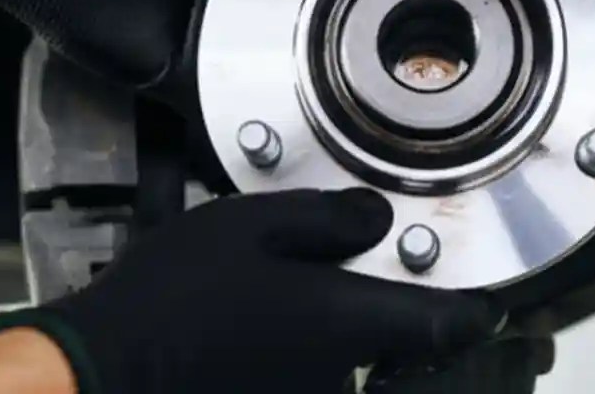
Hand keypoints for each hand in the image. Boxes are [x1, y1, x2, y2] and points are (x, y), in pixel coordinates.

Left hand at [0, 0, 372, 99]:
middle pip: (314, 29)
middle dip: (351, 54)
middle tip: (400, 82)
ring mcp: (214, 40)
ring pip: (275, 75)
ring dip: (308, 97)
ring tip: (362, 129)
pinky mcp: (184, 80)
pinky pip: (227, 115)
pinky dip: (252, 135)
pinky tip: (291, 156)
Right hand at [0, 189, 503, 393]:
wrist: (103, 372)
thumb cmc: (169, 302)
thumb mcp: (249, 227)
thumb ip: (326, 219)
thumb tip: (374, 219)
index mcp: (345, 321)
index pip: (448, 324)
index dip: (480, 309)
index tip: (492, 296)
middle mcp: (338, 374)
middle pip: (396, 343)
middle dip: (385, 306)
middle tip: (352, 269)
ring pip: (347, 360)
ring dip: (334, 327)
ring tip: (277, 291)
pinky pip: (306, 376)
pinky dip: (297, 349)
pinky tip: (250, 322)